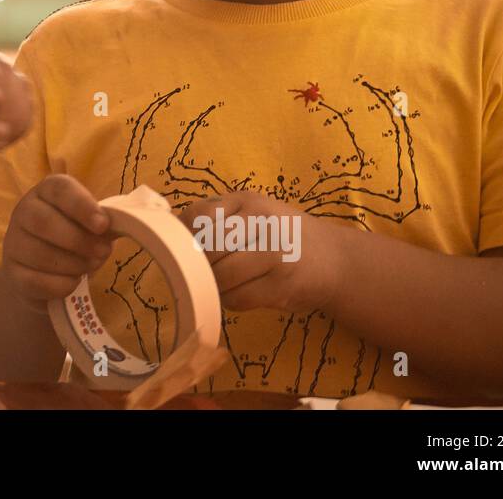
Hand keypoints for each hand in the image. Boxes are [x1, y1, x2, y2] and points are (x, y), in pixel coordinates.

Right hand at [1, 173, 112, 311]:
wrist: (42, 274)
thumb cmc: (73, 242)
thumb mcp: (89, 226)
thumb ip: (104, 222)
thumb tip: (129, 224)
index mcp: (46, 192)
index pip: (59, 189)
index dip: (82, 206)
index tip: (103, 225)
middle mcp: (24, 211)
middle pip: (44, 222)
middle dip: (79, 240)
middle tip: (103, 252)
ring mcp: (13, 242)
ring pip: (40, 253)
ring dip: (73, 264)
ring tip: (89, 267)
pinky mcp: (12, 273)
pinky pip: (36, 281)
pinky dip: (61, 285)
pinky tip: (73, 282)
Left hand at [174, 190, 347, 312]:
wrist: (334, 259)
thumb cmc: (282, 234)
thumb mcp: (253, 211)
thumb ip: (218, 217)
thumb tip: (168, 231)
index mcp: (248, 201)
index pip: (199, 216)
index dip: (184, 236)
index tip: (183, 248)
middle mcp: (262, 222)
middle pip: (208, 248)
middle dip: (198, 265)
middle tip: (199, 271)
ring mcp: (274, 254)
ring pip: (221, 276)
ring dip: (214, 286)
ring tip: (218, 284)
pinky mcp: (282, 286)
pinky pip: (238, 298)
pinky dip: (230, 300)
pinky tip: (238, 293)